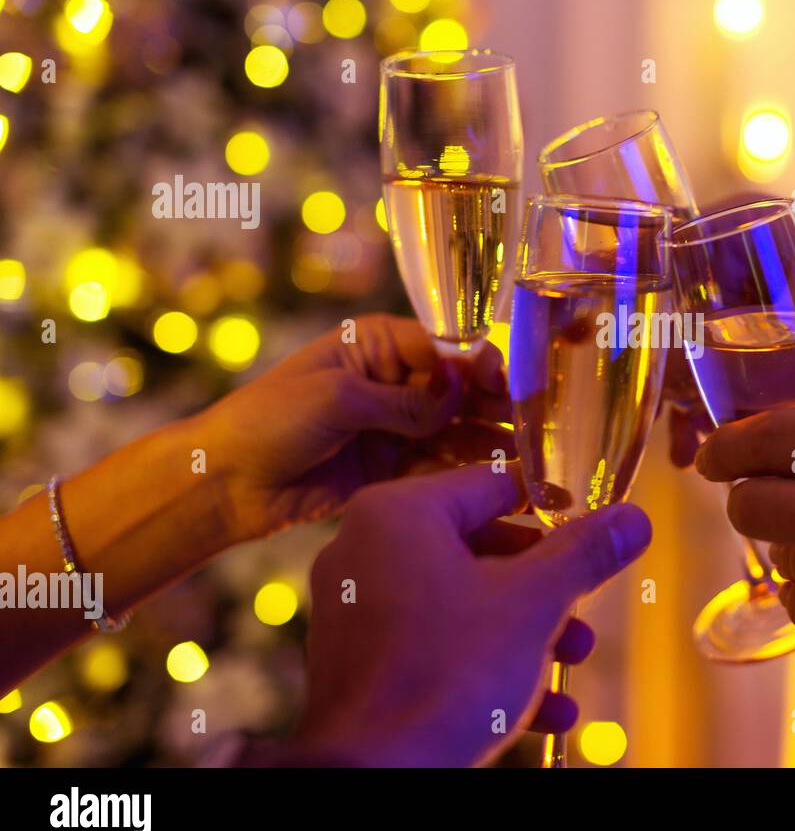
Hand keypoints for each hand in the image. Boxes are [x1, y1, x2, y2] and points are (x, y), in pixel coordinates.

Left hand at [197, 314, 511, 544]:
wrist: (226, 481)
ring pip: (457, 431)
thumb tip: (461, 392)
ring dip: (489, 444)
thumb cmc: (270, 420)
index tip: (508, 387)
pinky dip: (466, 475)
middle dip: (495, 407)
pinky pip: (440, 467)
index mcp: (380, 347)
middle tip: (532, 429)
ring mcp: (395, 427)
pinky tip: (496, 484)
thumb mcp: (339, 400)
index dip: (481, 367)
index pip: (447, 349)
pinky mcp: (392, 469)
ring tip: (527, 462)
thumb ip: (405, 401)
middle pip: (461, 391)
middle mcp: (395, 383)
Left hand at [284, 463, 651, 766]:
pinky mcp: (359, 662)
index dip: (553, 507)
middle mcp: (366, 549)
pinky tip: (545, 708)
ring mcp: (356, 608)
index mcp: (400, 514)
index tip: (592, 530)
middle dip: (545, 586)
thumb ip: (584, 554)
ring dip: (527, 631)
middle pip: (481, 546)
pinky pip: (434, 645)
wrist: (372, 777)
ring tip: (573, 660)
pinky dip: (487, 665)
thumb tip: (634, 518)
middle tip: (585, 608)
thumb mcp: (533, 604)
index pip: (495, 485)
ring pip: (462, 602)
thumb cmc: (445, 676)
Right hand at [666, 198, 794, 465]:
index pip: (667, 252)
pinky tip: (707, 449)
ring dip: (687, 399)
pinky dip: (715, 409)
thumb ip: (775, 329)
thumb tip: (704, 367)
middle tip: (666, 420)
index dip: (642, 299)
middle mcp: (738, 255)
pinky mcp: (764, 343)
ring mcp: (749, 302)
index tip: (624, 348)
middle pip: (672, 309)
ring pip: (691, 349)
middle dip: (664, 370)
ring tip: (690, 452)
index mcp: (747, 222)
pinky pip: (722, 374)